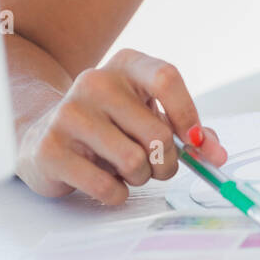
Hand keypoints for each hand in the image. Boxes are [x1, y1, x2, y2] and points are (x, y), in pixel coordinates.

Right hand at [15, 47, 227, 202]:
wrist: (43, 134)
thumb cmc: (108, 127)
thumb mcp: (146, 115)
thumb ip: (185, 131)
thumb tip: (216, 154)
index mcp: (125, 65)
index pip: (166, 78)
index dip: (187, 115)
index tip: (194, 143)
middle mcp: (95, 81)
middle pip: (157, 133)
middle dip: (167, 163)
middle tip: (158, 167)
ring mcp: (69, 113)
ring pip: (134, 162)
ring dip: (140, 178)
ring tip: (125, 170)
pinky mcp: (51, 148)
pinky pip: (106, 187)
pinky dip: (116, 194)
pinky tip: (104, 181)